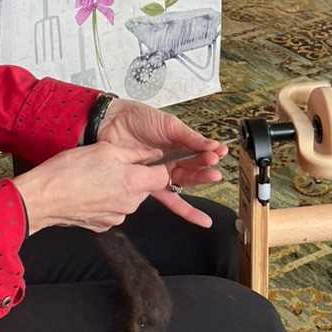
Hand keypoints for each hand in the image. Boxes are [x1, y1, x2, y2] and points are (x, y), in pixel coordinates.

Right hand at [12, 142, 171, 234]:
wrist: (42, 198)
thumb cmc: (68, 172)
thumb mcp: (104, 150)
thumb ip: (134, 153)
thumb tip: (151, 154)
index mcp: (133, 182)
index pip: (163, 177)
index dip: (156, 167)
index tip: (146, 161)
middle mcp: (129, 204)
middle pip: (145, 188)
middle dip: (134, 177)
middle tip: (111, 166)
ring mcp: (117, 217)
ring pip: (128, 199)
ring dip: (119, 189)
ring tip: (96, 178)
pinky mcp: (103, 225)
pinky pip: (113, 209)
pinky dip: (106, 201)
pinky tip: (89, 191)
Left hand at [95, 99, 226, 227]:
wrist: (111, 121)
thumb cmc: (138, 118)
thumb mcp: (169, 124)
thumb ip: (190, 137)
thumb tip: (213, 145)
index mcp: (177, 146)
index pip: (197, 153)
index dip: (209, 154)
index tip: (220, 153)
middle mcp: (169, 161)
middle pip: (192, 170)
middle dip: (206, 171)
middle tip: (216, 170)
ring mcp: (158, 173)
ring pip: (182, 182)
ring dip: (198, 182)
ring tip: (211, 177)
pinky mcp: (145, 183)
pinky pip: (164, 196)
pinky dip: (180, 205)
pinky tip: (194, 212)